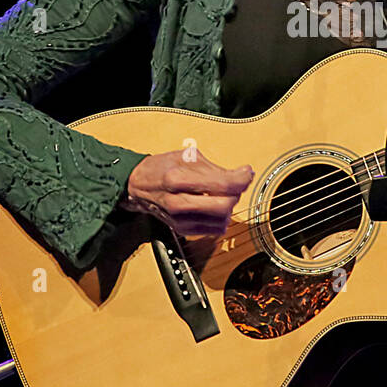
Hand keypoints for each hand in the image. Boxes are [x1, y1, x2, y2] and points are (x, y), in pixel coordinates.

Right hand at [123, 147, 253, 237]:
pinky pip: (214, 229)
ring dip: (229, 207)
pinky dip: (221, 218)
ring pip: (221, 220)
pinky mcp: (183, 230)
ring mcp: (180, 219)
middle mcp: (178, 202)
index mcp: (178, 178)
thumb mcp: (188, 157)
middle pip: (224, 206)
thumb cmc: (163, 168)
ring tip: (223, 194)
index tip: (247, 173)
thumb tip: (242, 175)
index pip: (222, 184)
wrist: (139, 186)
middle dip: (236, 194)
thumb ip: (216, 168)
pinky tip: (214, 205)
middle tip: (235, 184)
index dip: (242, 178)